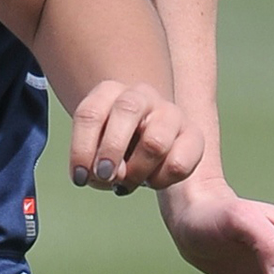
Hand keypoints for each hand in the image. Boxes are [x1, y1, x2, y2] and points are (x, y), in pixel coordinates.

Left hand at [67, 80, 202, 193]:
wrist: (150, 149)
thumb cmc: (114, 151)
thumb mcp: (96, 153)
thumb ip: (95, 164)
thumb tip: (116, 174)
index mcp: (107, 92)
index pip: (90, 113)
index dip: (81, 149)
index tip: (79, 177)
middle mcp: (140, 94)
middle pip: (126, 110)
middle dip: (111, 150)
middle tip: (105, 177)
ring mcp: (170, 112)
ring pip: (155, 142)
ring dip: (137, 171)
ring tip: (130, 181)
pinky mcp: (194, 135)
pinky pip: (178, 164)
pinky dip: (160, 181)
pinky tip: (151, 180)